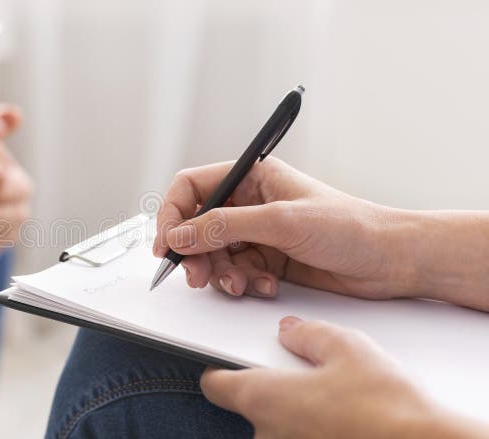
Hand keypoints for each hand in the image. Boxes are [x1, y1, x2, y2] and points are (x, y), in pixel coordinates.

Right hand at [153, 157, 415, 298]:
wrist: (390, 260)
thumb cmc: (350, 226)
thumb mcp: (281, 221)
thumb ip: (225, 227)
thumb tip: (180, 234)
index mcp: (252, 177)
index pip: (192, 188)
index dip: (172, 214)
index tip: (166, 244)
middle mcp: (250, 203)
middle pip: (197, 226)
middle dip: (196, 253)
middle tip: (198, 276)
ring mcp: (258, 233)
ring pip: (214, 254)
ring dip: (222, 273)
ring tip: (241, 285)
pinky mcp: (267, 260)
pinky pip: (236, 273)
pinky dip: (244, 283)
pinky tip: (267, 285)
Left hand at [200, 317, 484, 438]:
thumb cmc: (386, 406)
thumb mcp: (347, 347)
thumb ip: (309, 334)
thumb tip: (291, 331)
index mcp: (263, 398)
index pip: (214, 383)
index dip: (218, 366)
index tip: (227, 355)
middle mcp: (267, 433)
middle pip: (251, 403)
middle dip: (271, 384)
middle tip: (302, 368)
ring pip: (279, 423)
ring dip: (295, 408)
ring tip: (333, 392)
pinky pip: (302, 436)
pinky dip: (314, 425)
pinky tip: (344, 415)